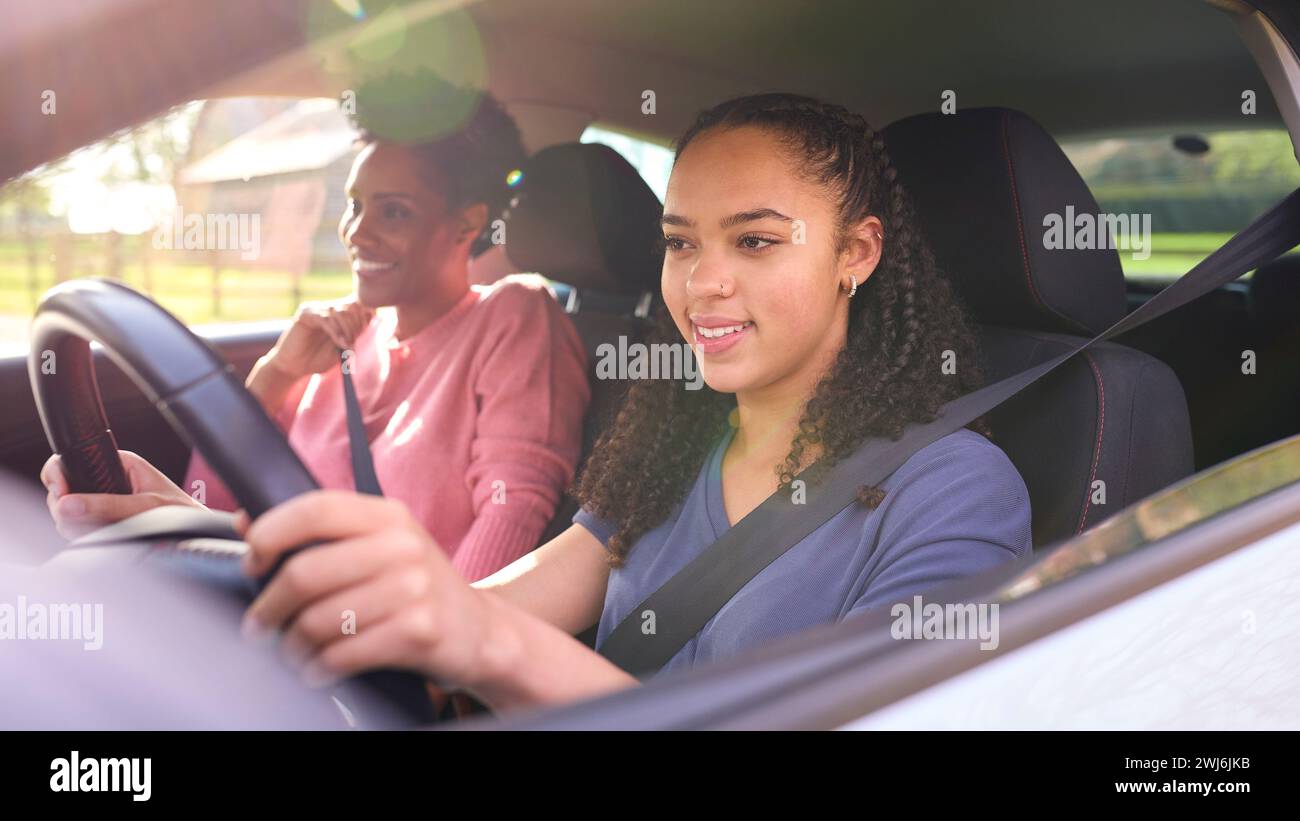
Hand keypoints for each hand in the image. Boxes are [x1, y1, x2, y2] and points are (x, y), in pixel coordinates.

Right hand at [41, 450, 202, 538]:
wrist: (197, 533)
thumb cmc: (181, 512)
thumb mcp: (145, 506)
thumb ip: (108, 505)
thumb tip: (69, 505)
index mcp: (118, 463)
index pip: (71, 460)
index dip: (57, 476)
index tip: (60, 494)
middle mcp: (107, 479)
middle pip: (64, 489)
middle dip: (65, 508)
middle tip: (79, 522)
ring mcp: (103, 500)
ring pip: (67, 511)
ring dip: (73, 524)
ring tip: (99, 530)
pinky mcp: (103, 518)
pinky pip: (77, 525)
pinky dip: (81, 533)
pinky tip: (99, 536)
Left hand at [238, 491, 503, 690]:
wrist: (480, 631)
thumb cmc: (417, 587)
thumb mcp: (382, 545)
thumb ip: (322, 531)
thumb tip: (245, 518)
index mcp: (388, 515)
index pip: (314, 510)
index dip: (271, 534)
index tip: (253, 562)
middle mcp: (403, 545)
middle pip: (306, 572)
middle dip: (269, 606)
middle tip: (259, 624)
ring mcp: (414, 588)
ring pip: (318, 620)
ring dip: (292, 646)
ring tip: (291, 652)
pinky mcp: (418, 631)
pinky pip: (343, 654)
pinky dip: (319, 668)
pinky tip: (318, 669)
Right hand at [263, 298, 373, 380]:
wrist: (294, 367)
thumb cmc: (318, 359)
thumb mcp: (343, 348)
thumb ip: (356, 334)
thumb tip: (375, 320)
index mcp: (339, 314)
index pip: (359, 303)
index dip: (367, 316)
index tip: (366, 334)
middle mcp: (328, 308)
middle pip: (352, 306)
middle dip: (357, 326)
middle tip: (353, 344)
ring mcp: (316, 309)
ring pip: (340, 312)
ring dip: (347, 331)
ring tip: (347, 347)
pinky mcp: (305, 314)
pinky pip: (326, 319)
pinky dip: (336, 332)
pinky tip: (340, 344)